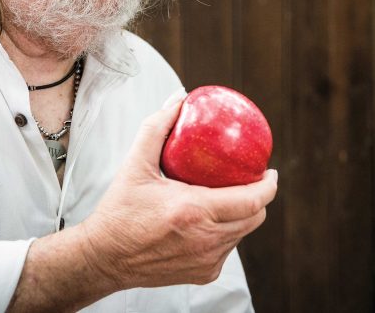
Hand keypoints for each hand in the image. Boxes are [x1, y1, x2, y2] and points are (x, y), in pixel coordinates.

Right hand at [80, 95, 278, 288]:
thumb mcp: (135, 165)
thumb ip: (157, 127)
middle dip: (259, 198)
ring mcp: (207, 261)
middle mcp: (205, 239)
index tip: (270, 171)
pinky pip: (227, 248)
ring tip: (230, 196)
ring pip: (242, 234)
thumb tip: (179, 99)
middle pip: (255, 218)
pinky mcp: (203, 274)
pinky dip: (225, 233)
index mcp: (193, 211)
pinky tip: (212, 220)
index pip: (251, 200)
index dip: (268, 185)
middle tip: (251, 180)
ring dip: (242, 215)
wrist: (104, 257)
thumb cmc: (119, 211)